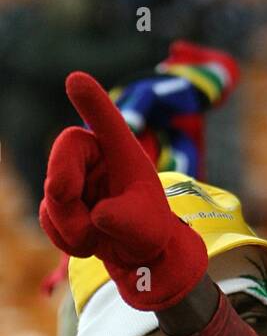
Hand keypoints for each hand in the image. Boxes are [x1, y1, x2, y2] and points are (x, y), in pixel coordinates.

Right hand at [40, 72, 206, 309]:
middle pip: (65, 152)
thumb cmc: (149, 229)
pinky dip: (65, 238)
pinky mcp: (58, 203)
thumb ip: (126, 219)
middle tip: (65, 196)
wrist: (137, 255)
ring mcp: (73, 179)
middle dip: (63, 178)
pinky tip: (87, 242)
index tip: (77, 81)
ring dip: (72, 225)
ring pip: (54, 196)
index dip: (92, 103)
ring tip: (98, 238)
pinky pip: (48, 219)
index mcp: (121, 153)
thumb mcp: (147, 227)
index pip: (107, 124)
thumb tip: (99, 215)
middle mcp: (94, 159)